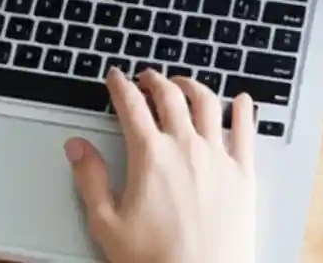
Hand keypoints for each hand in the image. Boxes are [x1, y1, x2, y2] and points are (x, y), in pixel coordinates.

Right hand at [67, 70, 256, 262]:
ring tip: (183, 84)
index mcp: (151, 156)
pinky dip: (243, 109)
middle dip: (154, 80)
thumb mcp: (107, 223)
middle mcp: (186, 147)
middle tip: (146, 78)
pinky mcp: (243, 173)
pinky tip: (242, 100)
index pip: (131, 106)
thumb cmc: (156, 261)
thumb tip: (77, 147)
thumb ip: (91, 179)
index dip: (120, 86)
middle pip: (170, 96)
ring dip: (192, 86)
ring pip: (207, 104)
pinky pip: (246, 130)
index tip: (115, 78)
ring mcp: (218, 157)